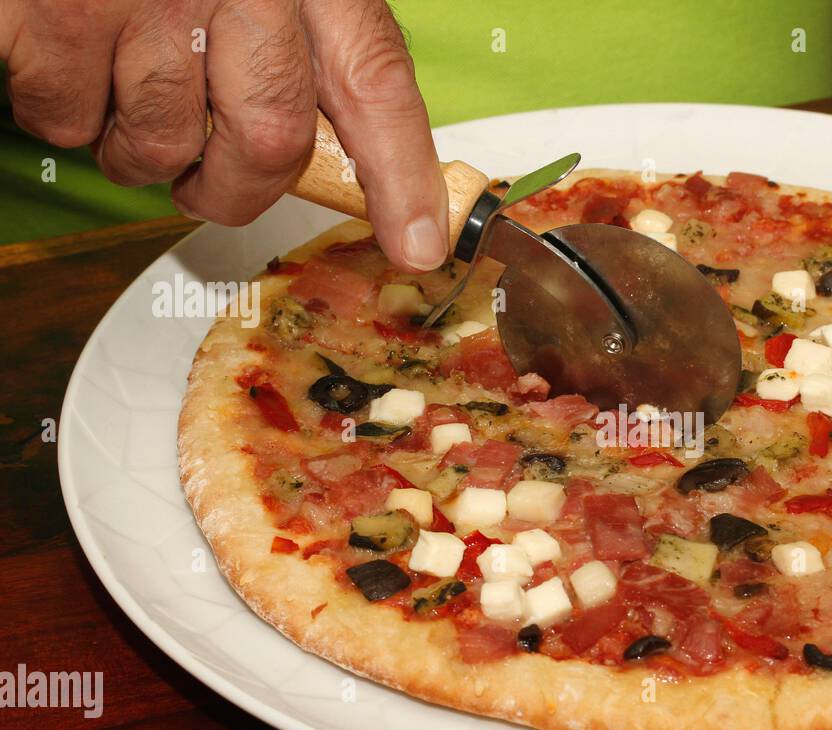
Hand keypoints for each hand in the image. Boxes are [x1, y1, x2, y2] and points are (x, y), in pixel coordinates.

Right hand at [0, 0, 448, 271]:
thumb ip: (314, 57)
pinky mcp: (54, 12)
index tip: (417, 244)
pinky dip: (66, 110)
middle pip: (271, 142)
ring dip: (137, 148)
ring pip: (159, 143)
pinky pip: (67, 116)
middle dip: (235, 189)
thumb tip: (368, 175)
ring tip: (125, 86)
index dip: (402, 174)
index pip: (375, 81)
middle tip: (205, 183)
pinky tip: (73, 54)